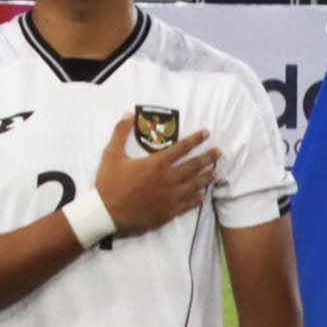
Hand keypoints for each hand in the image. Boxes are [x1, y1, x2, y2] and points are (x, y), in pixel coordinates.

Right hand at [96, 113, 218, 235]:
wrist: (107, 213)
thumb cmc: (109, 183)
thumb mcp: (111, 154)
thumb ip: (120, 133)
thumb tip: (128, 114)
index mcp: (157, 163)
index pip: (182, 148)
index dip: (196, 139)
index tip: (206, 133)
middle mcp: (169, 178)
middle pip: (194, 166)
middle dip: (208, 158)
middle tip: (219, 153)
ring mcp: (171, 196)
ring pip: (195, 185)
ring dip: (206, 177)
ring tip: (215, 173)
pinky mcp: (169, 211)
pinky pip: (188, 204)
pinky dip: (197, 198)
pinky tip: (202, 196)